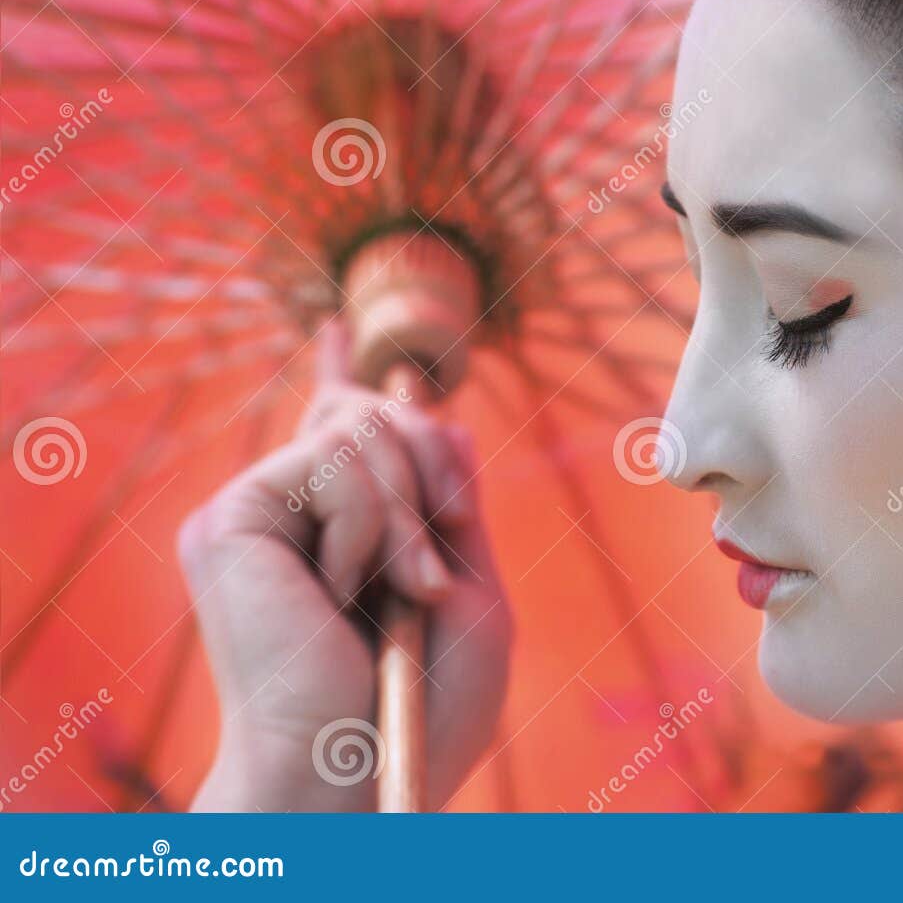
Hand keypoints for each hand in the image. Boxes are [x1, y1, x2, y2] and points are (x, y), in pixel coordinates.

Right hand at [181, 322, 510, 810]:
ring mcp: (256, 511)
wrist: (357, 770)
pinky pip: (335, 459)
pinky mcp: (233, 518)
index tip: (335, 329)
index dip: (342, 377)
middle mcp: (290, 514)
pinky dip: (373, 525)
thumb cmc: (420, 703)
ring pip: (363, 429)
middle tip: (435, 575)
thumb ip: (455, 500)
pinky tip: (344, 590)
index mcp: (340, 533)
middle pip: (378, 413)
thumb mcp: (470, 588)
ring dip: (411, 517)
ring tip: (399, 595)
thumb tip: (441, 412)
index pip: (339, 431)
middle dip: (438, 477)